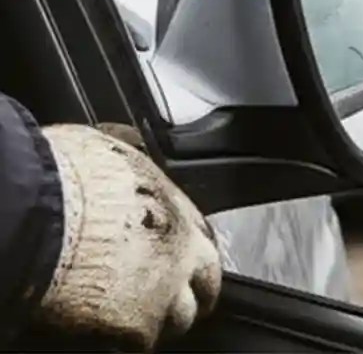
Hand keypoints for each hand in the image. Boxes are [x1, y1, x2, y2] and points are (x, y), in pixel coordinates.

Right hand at [35, 124, 220, 351]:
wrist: (39, 214)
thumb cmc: (64, 175)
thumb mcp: (106, 148)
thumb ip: (129, 156)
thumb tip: (129, 142)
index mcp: (177, 205)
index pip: (203, 235)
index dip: (190, 249)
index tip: (182, 257)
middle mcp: (184, 249)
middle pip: (208, 281)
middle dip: (193, 290)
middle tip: (168, 296)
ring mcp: (165, 289)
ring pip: (183, 317)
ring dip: (164, 317)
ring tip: (139, 316)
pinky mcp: (138, 324)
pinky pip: (144, 340)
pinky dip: (129, 338)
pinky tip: (112, 332)